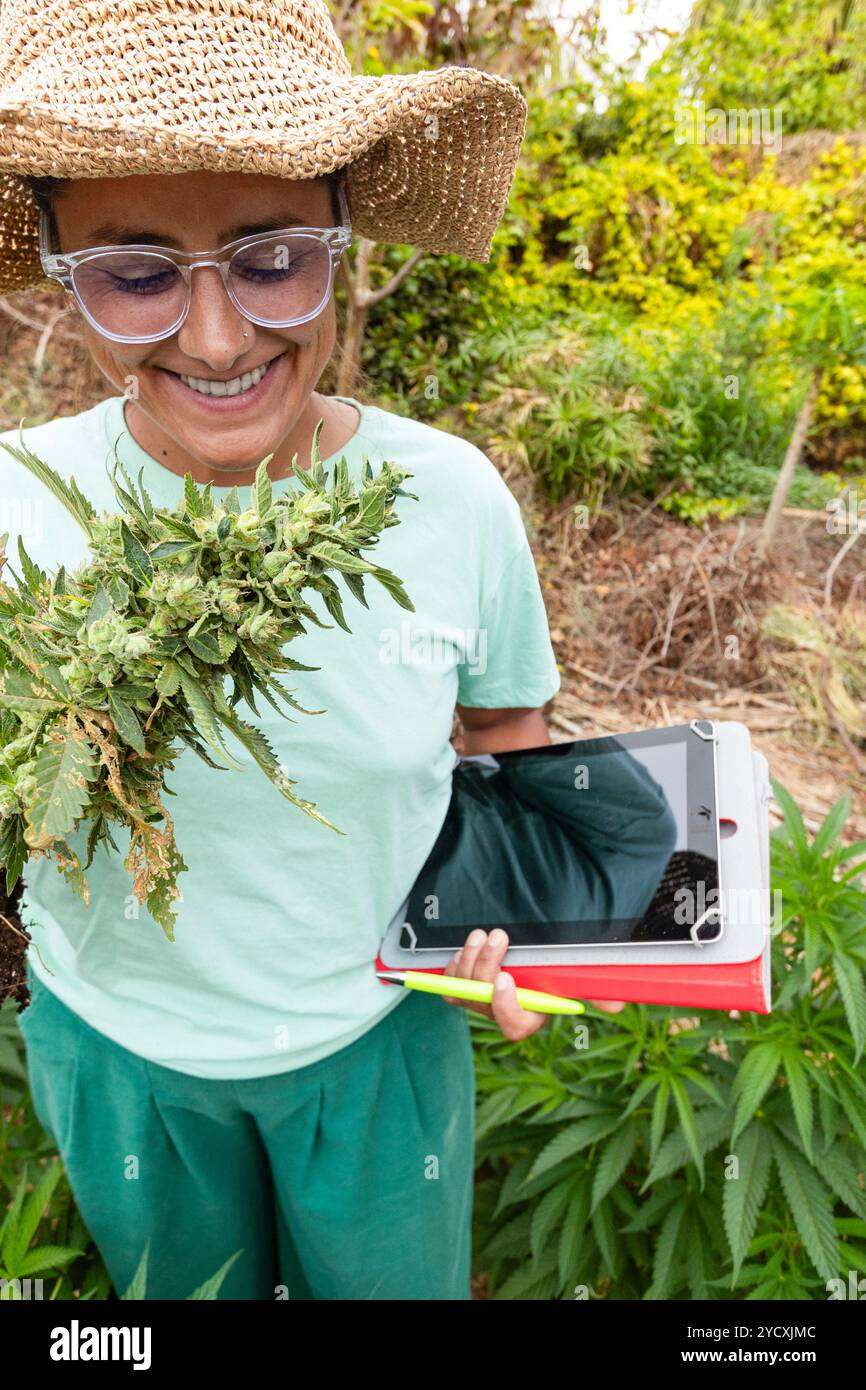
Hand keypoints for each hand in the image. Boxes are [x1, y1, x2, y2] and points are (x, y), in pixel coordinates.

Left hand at [442, 929, 626, 1040]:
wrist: (525, 959)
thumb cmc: (551, 972)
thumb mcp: (573, 978)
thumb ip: (595, 991)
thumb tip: (617, 1005)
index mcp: (530, 1016)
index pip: (514, 1026)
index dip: (505, 1006)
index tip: (506, 978)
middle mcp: (501, 1014)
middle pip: (484, 1001)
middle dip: (486, 966)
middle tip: (496, 937)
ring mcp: (479, 1004)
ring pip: (463, 990)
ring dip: (470, 959)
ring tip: (481, 935)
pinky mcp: (463, 990)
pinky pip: (450, 984)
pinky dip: (454, 965)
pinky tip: (466, 949)